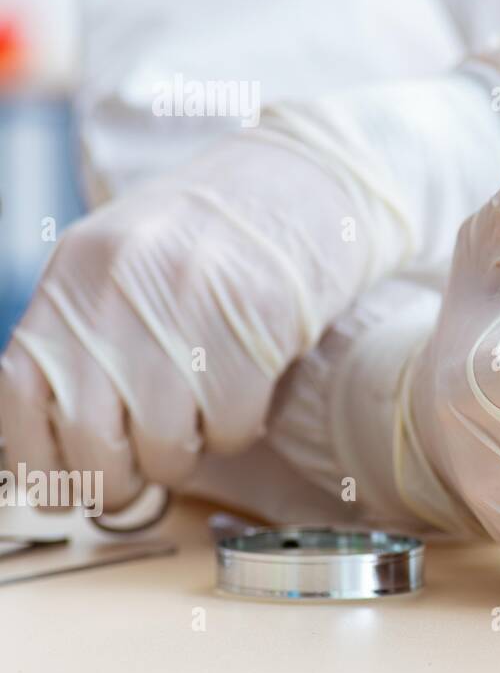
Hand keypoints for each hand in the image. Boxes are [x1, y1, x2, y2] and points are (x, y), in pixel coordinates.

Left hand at [0, 133, 403, 510]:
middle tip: (141, 475)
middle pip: (92, 440)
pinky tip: (242, 395)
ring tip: (199, 421)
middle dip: (118, 482)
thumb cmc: (205, 241)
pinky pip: (231, 426)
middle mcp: (122, 288)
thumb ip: (79, 342)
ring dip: (183, 456)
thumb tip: (50, 450)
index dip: (40, 464)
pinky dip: (236, 430)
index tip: (67, 488)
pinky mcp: (259, 322)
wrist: (298, 183)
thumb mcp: (118, 271)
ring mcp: (192, 304)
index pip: (21, 399)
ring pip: (165, 446)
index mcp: (74, 276)